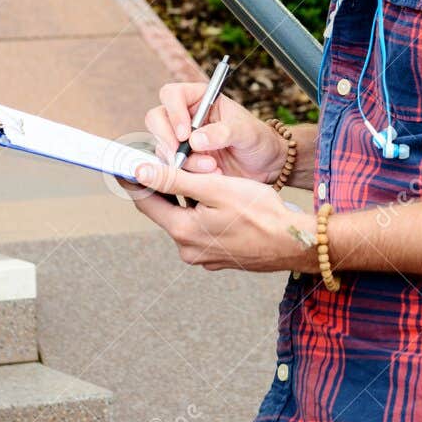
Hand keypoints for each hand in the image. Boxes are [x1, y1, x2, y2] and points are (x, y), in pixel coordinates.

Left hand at [129, 162, 318, 273]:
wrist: (295, 241)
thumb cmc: (261, 212)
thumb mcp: (215, 188)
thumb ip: (175, 179)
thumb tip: (140, 172)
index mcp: (184, 231)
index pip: (146, 202)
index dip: (135, 180)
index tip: (126, 164)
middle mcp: (189, 249)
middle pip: (165, 211)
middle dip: (165, 187)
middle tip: (165, 163)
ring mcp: (204, 257)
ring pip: (185, 220)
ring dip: (186, 200)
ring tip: (199, 179)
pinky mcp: (219, 258)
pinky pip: (202, 231)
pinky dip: (203, 214)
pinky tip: (218, 202)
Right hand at [144, 80, 286, 182]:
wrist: (264, 166)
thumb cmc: (257, 140)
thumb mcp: (246, 132)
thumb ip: (223, 132)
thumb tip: (195, 139)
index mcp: (200, 98)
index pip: (172, 95)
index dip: (174, 112)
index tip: (185, 134)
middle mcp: (185, 117)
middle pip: (156, 119)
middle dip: (168, 140)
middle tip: (183, 157)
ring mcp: (181, 140)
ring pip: (163, 147)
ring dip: (183, 161)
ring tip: (212, 167)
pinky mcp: (182, 161)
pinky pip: (171, 167)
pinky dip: (187, 174)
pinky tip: (210, 176)